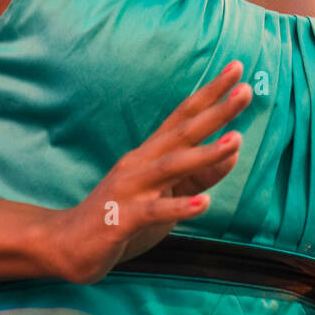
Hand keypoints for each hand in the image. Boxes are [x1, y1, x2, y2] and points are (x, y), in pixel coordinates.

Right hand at [49, 60, 252, 284]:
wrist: (68, 245)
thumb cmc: (122, 214)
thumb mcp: (166, 193)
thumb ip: (197, 175)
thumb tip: (232, 152)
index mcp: (150, 153)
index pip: (184, 117)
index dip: (210, 94)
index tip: (237, 69)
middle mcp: (139, 163)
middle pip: (182, 133)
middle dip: (216, 111)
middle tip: (246, 91)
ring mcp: (129, 189)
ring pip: (171, 167)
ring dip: (204, 153)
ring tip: (236, 140)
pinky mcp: (120, 219)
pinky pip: (153, 212)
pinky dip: (179, 207)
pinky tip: (204, 204)